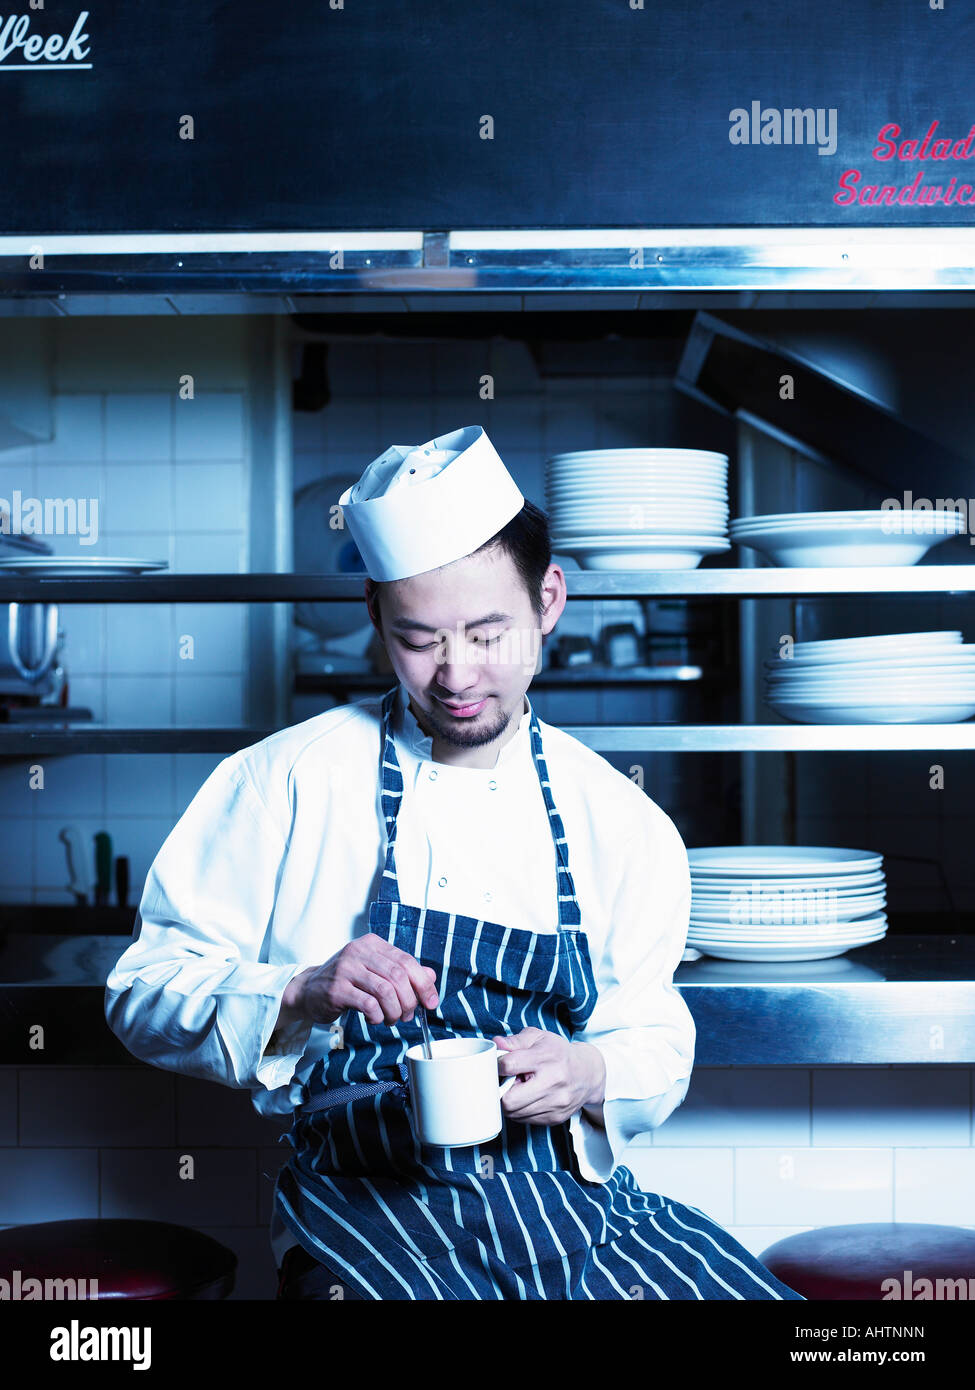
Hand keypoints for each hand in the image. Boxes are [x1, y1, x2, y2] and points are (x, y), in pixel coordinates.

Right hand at [279, 934, 438, 1028]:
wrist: (309, 990)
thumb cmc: (347, 982)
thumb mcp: (375, 972)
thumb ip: (402, 972)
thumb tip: (431, 977)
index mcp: (372, 944)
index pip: (406, 960)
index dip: (423, 983)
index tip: (431, 1002)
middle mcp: (359, 952)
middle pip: (398, 976)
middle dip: (409, 1001)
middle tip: (408, 1015)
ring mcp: (346, 968)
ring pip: (385, 990)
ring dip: (395, 1011)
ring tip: (392, 1019)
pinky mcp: (337, 989)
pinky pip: (368, 1004)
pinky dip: (378, 1016)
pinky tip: (375, 1019)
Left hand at [494, 1027, 605, 1125]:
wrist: (588, 1073)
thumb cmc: (559, 1053)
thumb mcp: (539, 1037)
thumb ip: (515, 1041)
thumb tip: (496, 1044)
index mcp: (546, 1057)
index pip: (509, 1065)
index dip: (498, 1065)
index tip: (500, 1065)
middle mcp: (552, 1082)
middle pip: (509, 1099)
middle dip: (500, 1092)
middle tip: (505, 1083)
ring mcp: (555, 1103)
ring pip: (514, 1113)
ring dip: (509, 1102)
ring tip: (518, 1089)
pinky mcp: (555, 1118)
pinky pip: (525, 1120)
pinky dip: (520, 1111)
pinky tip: (527, 1098)